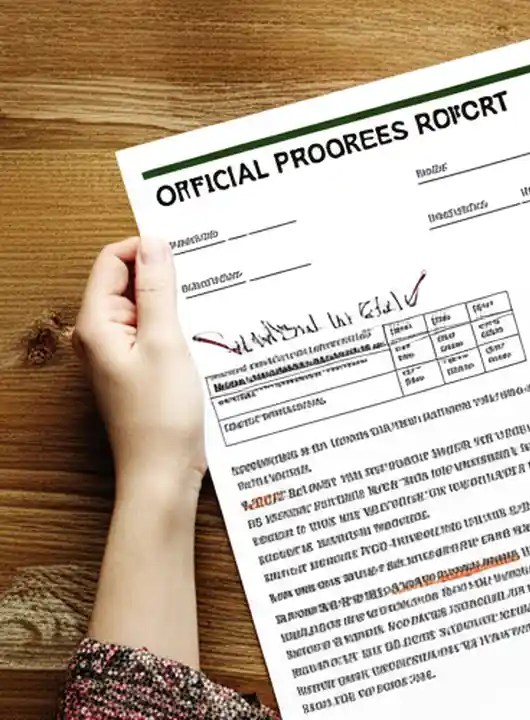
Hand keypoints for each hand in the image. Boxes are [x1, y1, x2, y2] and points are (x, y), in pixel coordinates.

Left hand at [73, 237, 205, 503]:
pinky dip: (179, 329)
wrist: (162, 473)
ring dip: (177, 305)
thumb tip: (155, 243)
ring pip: (148, 309)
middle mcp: (103, 336)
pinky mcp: (140, 370)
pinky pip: (157, 333)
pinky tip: (202, 340)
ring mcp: (121, 354)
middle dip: (167, 277)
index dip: (149, 251)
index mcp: (97, 324)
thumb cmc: (161, 417)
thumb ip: (159, 289)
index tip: (188, 255)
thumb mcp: (166, 342)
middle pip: (131, 283)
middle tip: (204, 285)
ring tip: (205, 315)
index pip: (113, 260)